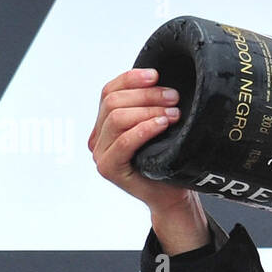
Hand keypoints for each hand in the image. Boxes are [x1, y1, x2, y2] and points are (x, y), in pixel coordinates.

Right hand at [89, 68, 207, 253]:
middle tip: (173, 97)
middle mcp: (98, 137)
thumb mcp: (156, 126)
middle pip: (113, 102)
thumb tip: (159, 78)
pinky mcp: (109, 168)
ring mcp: (100, 153)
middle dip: (146, 95)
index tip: (156, 75)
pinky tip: (162, 124)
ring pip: (117, 118)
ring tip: (173, 113)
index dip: (131, 79)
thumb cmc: (165, 160)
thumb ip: (147, 105)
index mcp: (104, 123)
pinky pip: (124, 141)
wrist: (171, 195)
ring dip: (148, 111)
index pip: (109, 91)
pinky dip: (145, 129)